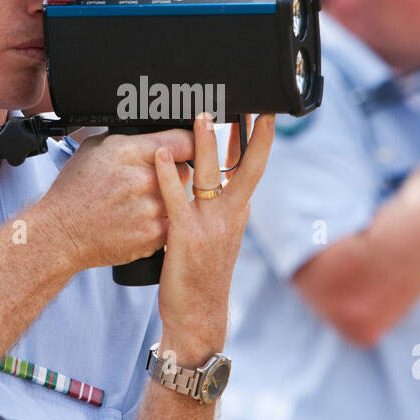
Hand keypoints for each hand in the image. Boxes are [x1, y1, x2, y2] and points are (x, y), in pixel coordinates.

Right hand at [32, 127, 194, 270]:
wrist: (61, 231)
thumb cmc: (75, 191)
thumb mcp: (96, 148)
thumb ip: (131, 140)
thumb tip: (157, 134)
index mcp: (130, 152)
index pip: (183, 141)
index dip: (190, 143)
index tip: (193, 146)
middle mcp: (144, 179)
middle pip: (183, 171)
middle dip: (171, 174)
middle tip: (148, 182)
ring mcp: (150, 209)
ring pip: (178, 199)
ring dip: (165, 201)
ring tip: (138, 203)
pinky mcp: (153, 235)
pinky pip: (172, 223)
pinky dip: (160, 222)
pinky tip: (137, 220)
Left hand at [152, 113, 274, 363]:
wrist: (198, 315)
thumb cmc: (202, 276)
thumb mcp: (220, 237)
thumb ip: (220, 209)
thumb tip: (218, 181)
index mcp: (238, 213)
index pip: (251, 167)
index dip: (257, 139)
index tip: (259, 111)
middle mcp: (230, 215)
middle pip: (247, 166)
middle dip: (251, 133)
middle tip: (252, 103)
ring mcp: (209, 225)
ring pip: (210, 175)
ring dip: (205, 143)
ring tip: (202, 115)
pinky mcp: (185, 236)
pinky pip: (176, 198)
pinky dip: (168, 174)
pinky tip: (161, 154)